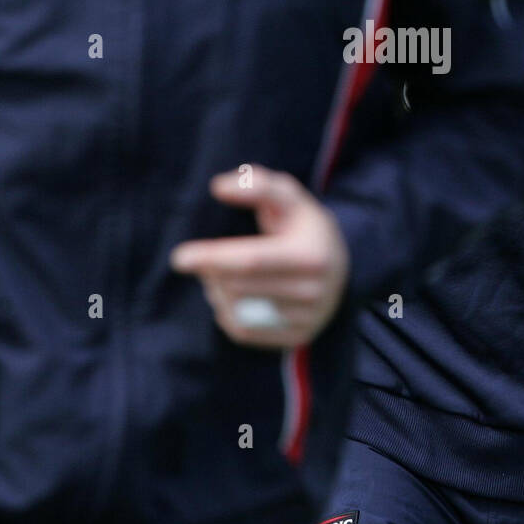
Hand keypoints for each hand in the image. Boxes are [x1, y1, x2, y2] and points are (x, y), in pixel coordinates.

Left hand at [170, 166, 350, 350]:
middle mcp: (314, 292)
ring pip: (240, 312)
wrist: (344, 268)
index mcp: (313, 256)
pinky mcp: (299, 338)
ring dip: (217, 292)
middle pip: (240, 287)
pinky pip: (246, 333)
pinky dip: (227, 315)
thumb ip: (258, 185)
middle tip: (203, 260)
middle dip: (212, 272)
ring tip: (220, 276)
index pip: (252, 261)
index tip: (179, 257)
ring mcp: (308, 319)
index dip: (213, 257)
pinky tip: (229, 297)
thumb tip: (219, 187)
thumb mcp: (290, 198)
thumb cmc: (304, 226)